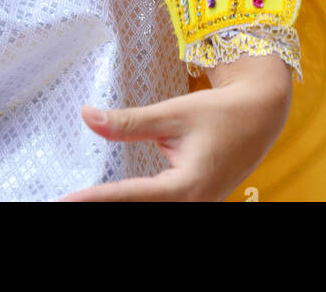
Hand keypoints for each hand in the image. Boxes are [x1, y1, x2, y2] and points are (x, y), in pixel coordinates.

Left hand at [59, 53, 291, 201]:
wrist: (260, 117)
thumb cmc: (218, 113)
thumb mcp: (172, 113)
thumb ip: (129, 121)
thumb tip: (86, 116)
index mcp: (187, 188)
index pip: (132, 196)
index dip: (96, 199)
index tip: (66, 200)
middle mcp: (191, 206)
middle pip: (139, 211)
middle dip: (104, 207)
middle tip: (64, 203)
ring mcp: (194, 209)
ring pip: (149, 212)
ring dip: (117, 206)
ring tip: (81, 201)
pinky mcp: (193, 203)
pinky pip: (158, 207)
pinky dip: (133, 203)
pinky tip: (109, 199)